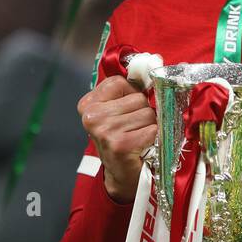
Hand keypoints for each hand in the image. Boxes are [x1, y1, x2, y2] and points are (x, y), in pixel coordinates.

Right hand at [78, 75, 156, 202]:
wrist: (122, 176)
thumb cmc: (124, 139)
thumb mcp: (118, 112)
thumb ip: (127, 92)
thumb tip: (151, 66)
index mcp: (88, 104)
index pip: (120, 82)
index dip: (133, 95)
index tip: (128, 111)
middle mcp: (92, 116)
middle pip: (138, 99)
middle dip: (144, 113)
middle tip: (135, 130)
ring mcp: (104, 130)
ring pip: (148, 114)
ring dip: (150, 127)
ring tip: (138, 138)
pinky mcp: (119, 144)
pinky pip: (152, 130)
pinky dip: (153, 139)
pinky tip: (142, 147)